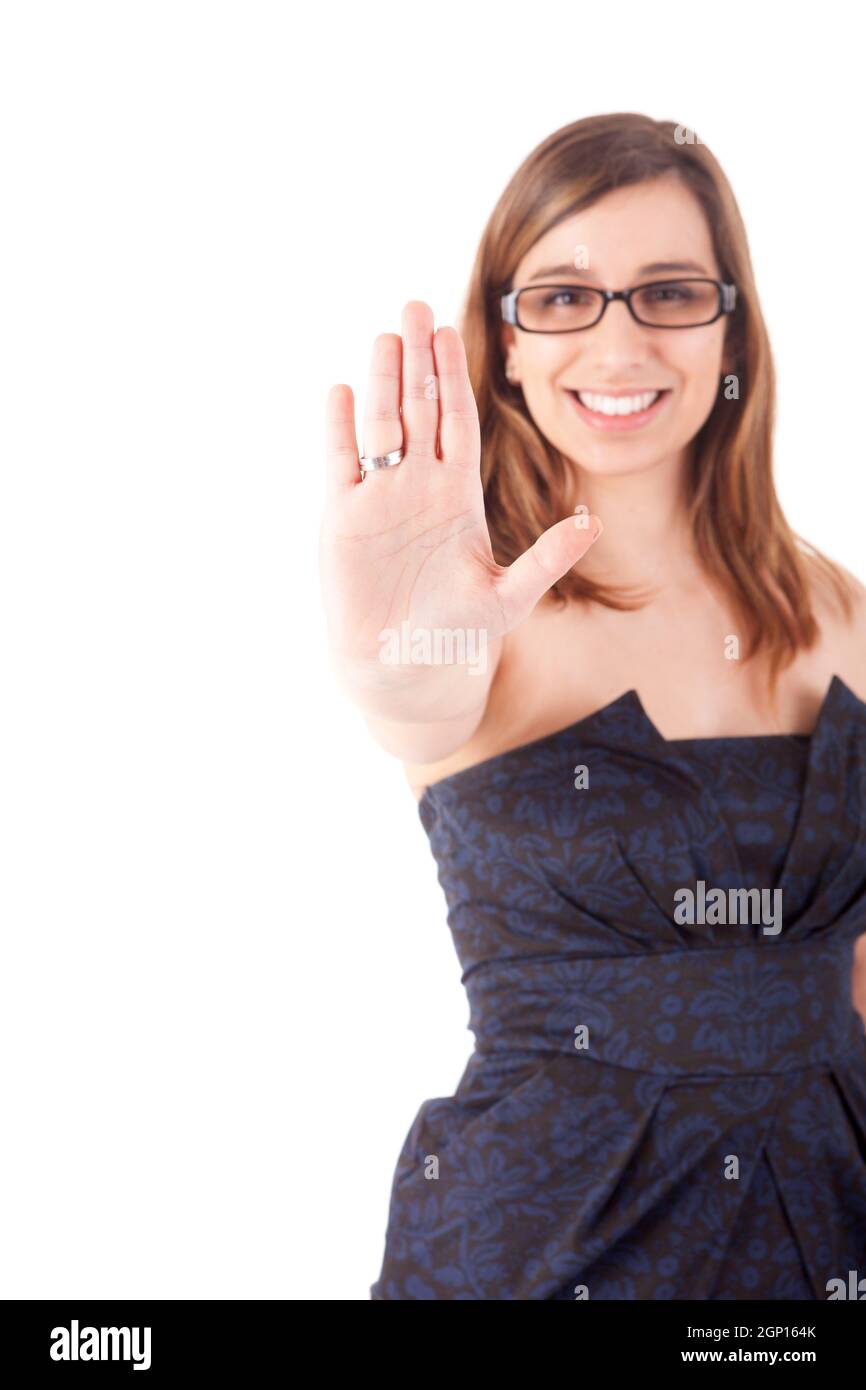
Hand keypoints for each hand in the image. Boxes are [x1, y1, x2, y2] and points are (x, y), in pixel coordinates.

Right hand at [320, 301, 601, 679]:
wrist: (403, 666)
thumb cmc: (457, 632)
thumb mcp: (510, 596)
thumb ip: (547, 558)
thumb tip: (592, 523)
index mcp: (458, 493)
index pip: (456, 420)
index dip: (453, 377)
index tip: (452, 332)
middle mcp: (418, 485)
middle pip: (417, 408)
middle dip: (417, 359)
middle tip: (415, 307)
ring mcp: (379, 497)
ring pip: (381, 426)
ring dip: (382, 382)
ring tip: (385, 337)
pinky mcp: (344, 517)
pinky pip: (341, 462)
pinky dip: (339, 428)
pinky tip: (342, 392)